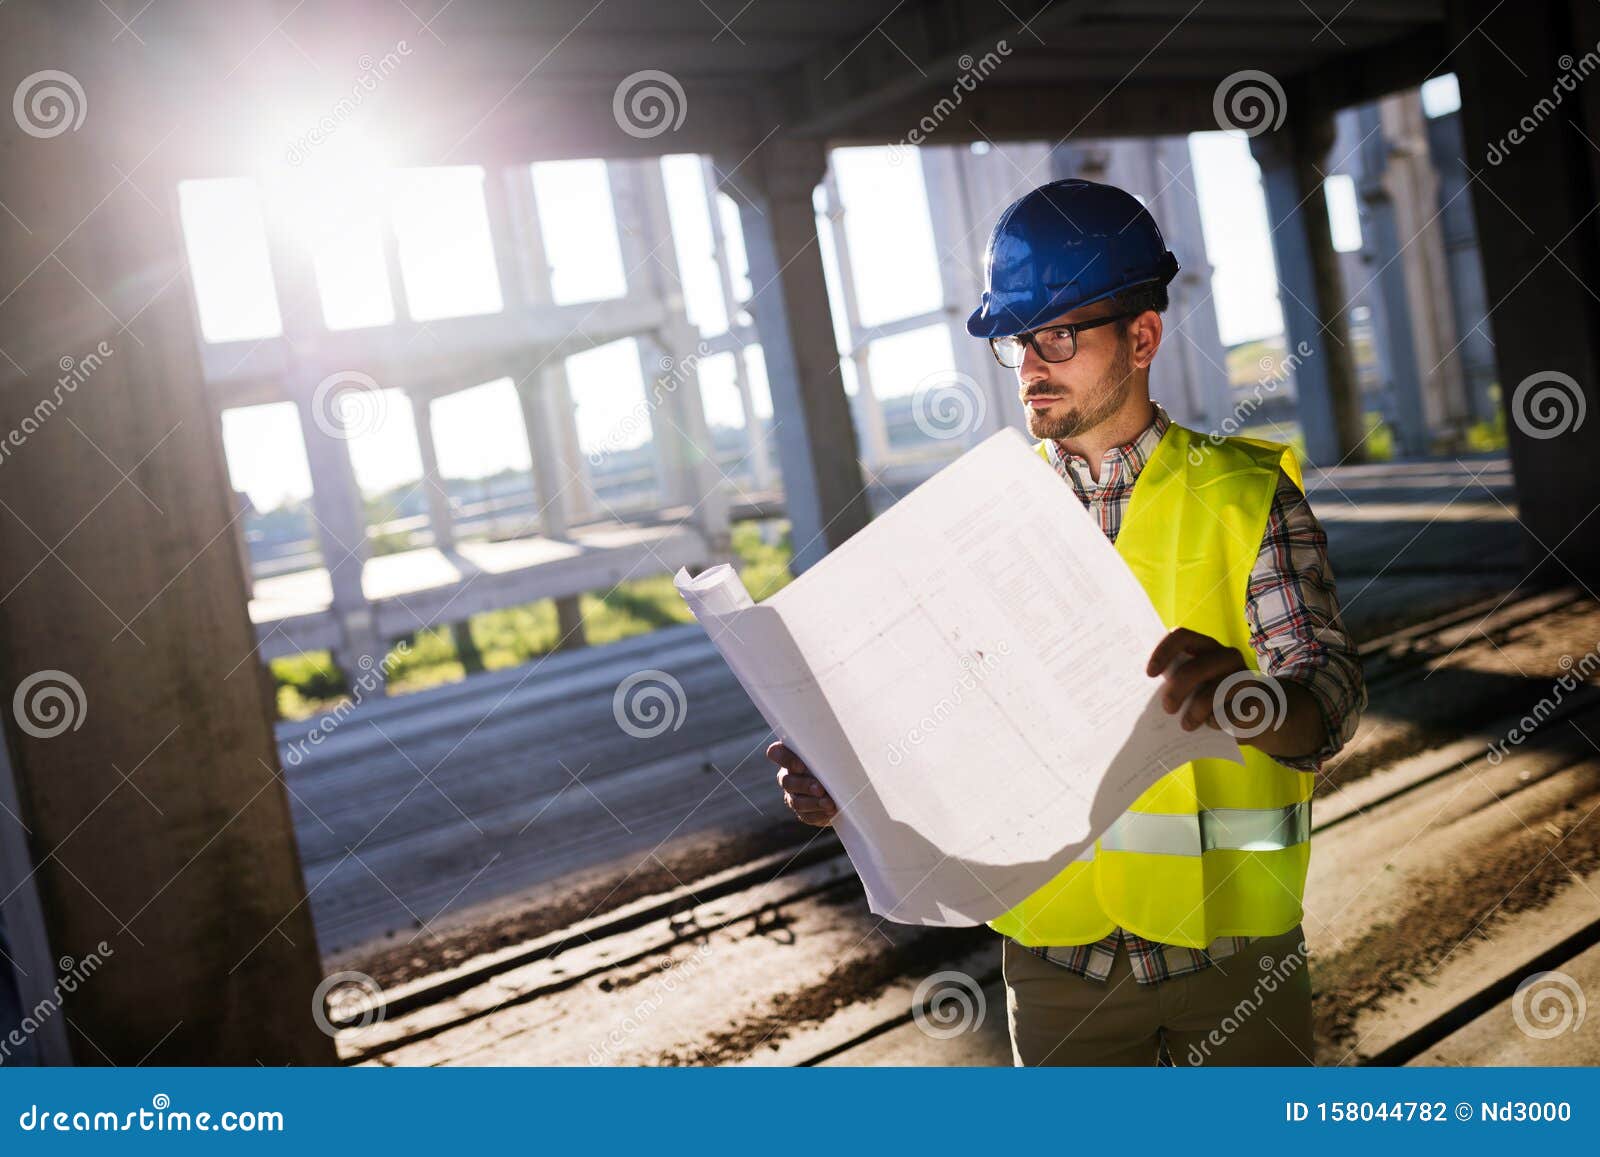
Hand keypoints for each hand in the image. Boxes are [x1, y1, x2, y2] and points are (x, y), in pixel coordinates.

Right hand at [766, 740, 837, 826]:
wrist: (849, 785)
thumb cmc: (840, 761)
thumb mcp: (834, 753)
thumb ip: (829, 753)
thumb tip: (838, 756)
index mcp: (792, 755)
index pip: (776, 753)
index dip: (785, 759)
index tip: (801, 766)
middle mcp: (788, 775)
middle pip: (786, 781)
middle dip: (804, 785)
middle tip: (820, 789)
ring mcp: (794, 795)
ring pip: (796, 801)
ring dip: (813, 803)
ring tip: (829, 803)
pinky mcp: (804, 812)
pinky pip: (806, 816)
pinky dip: (819, 814)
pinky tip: (830, 812)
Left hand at [1146, 627, 1326, 757]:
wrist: (1260, 713)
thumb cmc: (1215, 698)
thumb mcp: (1195, 686)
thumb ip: (1176, 682)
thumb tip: (1143, 695)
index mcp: (1206, 647)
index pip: (1181, 636)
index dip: (1162, 652)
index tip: (1149, 674)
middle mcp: (1226, 656)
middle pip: (1195, 667)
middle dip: (1177, 690)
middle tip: (1167, 709)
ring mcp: (1244, 676)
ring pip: (1213, 692)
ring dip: (1195, 712)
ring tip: (1186, 725)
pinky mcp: (1257, 699)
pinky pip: (1230, 712)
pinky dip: (1217, 721)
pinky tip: (1213, 725)